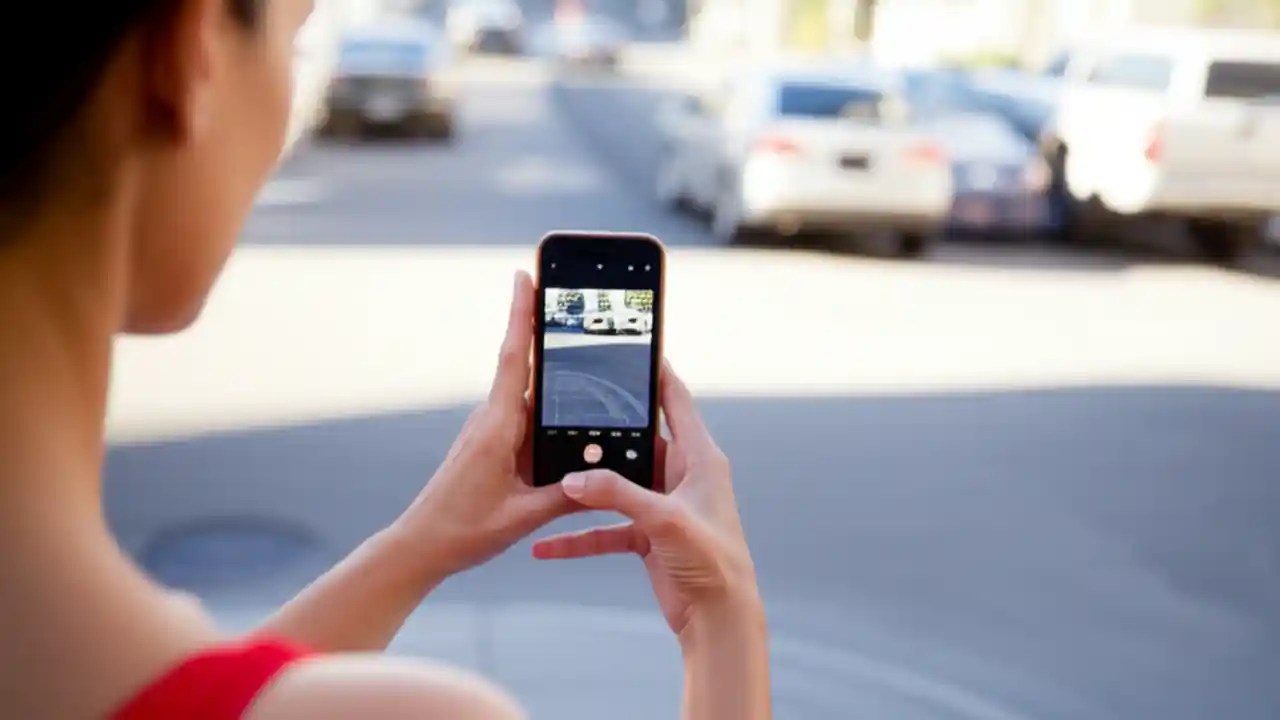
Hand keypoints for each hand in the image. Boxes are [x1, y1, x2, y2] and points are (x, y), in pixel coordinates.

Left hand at [397, 271, 577, 577]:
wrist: (419, 547)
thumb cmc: (462, 531)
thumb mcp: (524, 516)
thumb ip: (567, 495)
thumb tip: (606, 477)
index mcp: (497, 427)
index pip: (512, 357)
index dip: (521, 314)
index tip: (526, 275)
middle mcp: (491, 421)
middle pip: (524, 366)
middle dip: (545, 331)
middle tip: (571, 298)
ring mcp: (490, 433)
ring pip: (528, 397)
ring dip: (552, 380)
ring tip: (586, 362)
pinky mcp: (491, 448)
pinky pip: (524, 421)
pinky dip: (547, 414)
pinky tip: (568, 422)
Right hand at [532, 363, 760, 643]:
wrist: (719, 618)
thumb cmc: (714, 562)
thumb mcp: (664, 520)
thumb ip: (618, 494)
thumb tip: (575, 478)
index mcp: (699, 458)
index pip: (675, 401)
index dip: (655, 373)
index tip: (632, 347)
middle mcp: (681, 476)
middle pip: (634, 441)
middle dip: (601, 433)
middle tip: (566, 412)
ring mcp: (662, 506)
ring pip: (615, 485)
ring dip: (585, 487)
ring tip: (547, 475)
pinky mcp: (649, 536)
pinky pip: (606, 528)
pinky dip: (579, 535)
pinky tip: (547, 544)